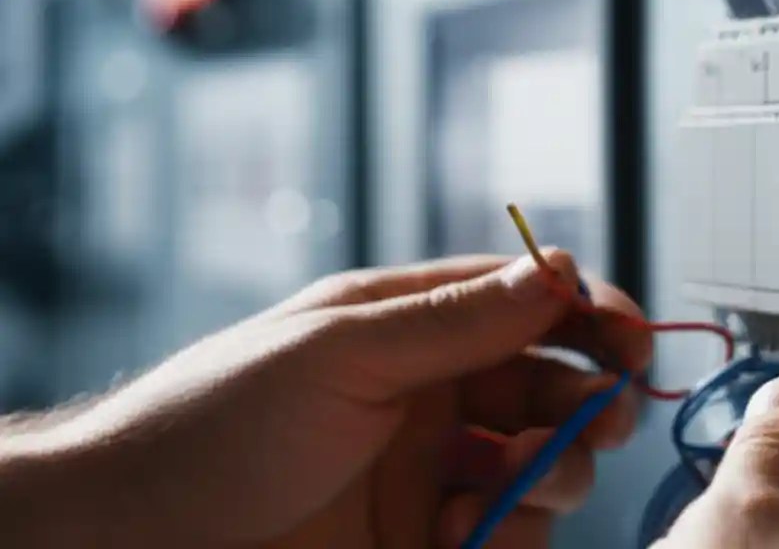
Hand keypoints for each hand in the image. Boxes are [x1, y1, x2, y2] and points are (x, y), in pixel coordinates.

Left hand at [0, 253, 650, 547]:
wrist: (133, 541)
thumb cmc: (213, 426)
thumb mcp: (340, 354)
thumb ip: (457, 319)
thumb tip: (557, 269)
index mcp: (411, 326)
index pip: (529, 303)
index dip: (593, 315)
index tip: (634, 342)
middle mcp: (433, 391)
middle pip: (554, 383)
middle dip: (587, 400)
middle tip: (595, 420)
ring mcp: (432, 467)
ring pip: (543, 462)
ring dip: (547, 473)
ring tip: (499, 491)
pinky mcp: (426, 537)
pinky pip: (508, 532)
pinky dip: (506, 534)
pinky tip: (461, 534)